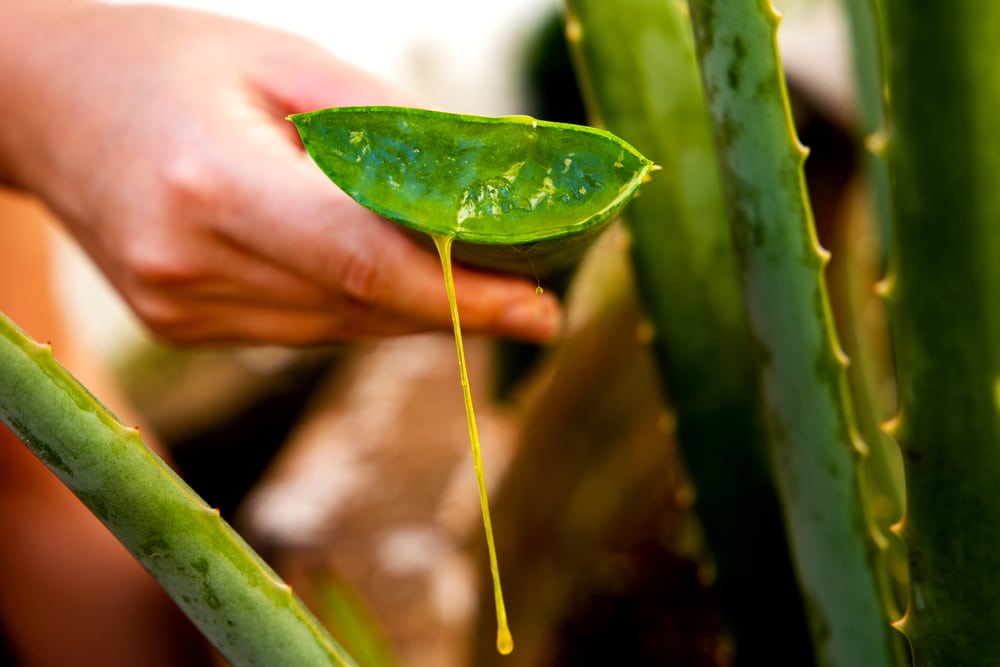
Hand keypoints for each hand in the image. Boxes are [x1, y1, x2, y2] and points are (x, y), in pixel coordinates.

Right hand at [0, 2, 561, 344]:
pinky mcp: (181, 326)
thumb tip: (485, 186)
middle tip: (532, 300)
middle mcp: (191, 265)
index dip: (464, 298)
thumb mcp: (283, 63)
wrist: (44, 103)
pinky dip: (357, 307)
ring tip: (476, 286)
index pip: (365, 263)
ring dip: (412, 311)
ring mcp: (180, 308)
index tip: (541, 312)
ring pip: (338, 327)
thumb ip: (387, 131)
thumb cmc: (171, 62)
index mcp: (213, 184)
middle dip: (457, 309)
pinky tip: (390, 281)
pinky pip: (302, 329)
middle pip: (362, 307)